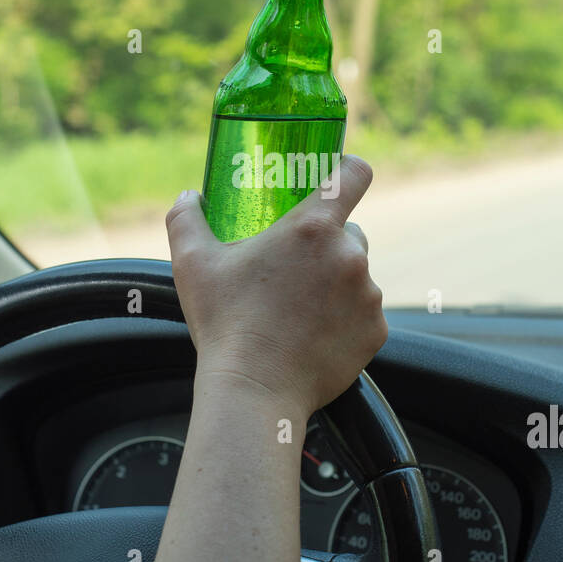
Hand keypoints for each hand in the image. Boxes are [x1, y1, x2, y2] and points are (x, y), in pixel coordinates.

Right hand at [165, 154, 386, 416]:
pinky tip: (313, 334)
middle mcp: (350, 255)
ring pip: (357, 274)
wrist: (254, 392)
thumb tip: (187, 196)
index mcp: (313, 228)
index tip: (338, 176)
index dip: (348, 169)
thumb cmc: (225, 324)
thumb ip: (186, 217)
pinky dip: (345, 319)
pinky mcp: (376, 330)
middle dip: (326, 245)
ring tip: (297, 309)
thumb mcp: (192, 263)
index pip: (353, 174)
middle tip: (292, 269)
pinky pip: (364, 313)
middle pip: (350, 231)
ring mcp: (368, 295)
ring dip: (335, 283)